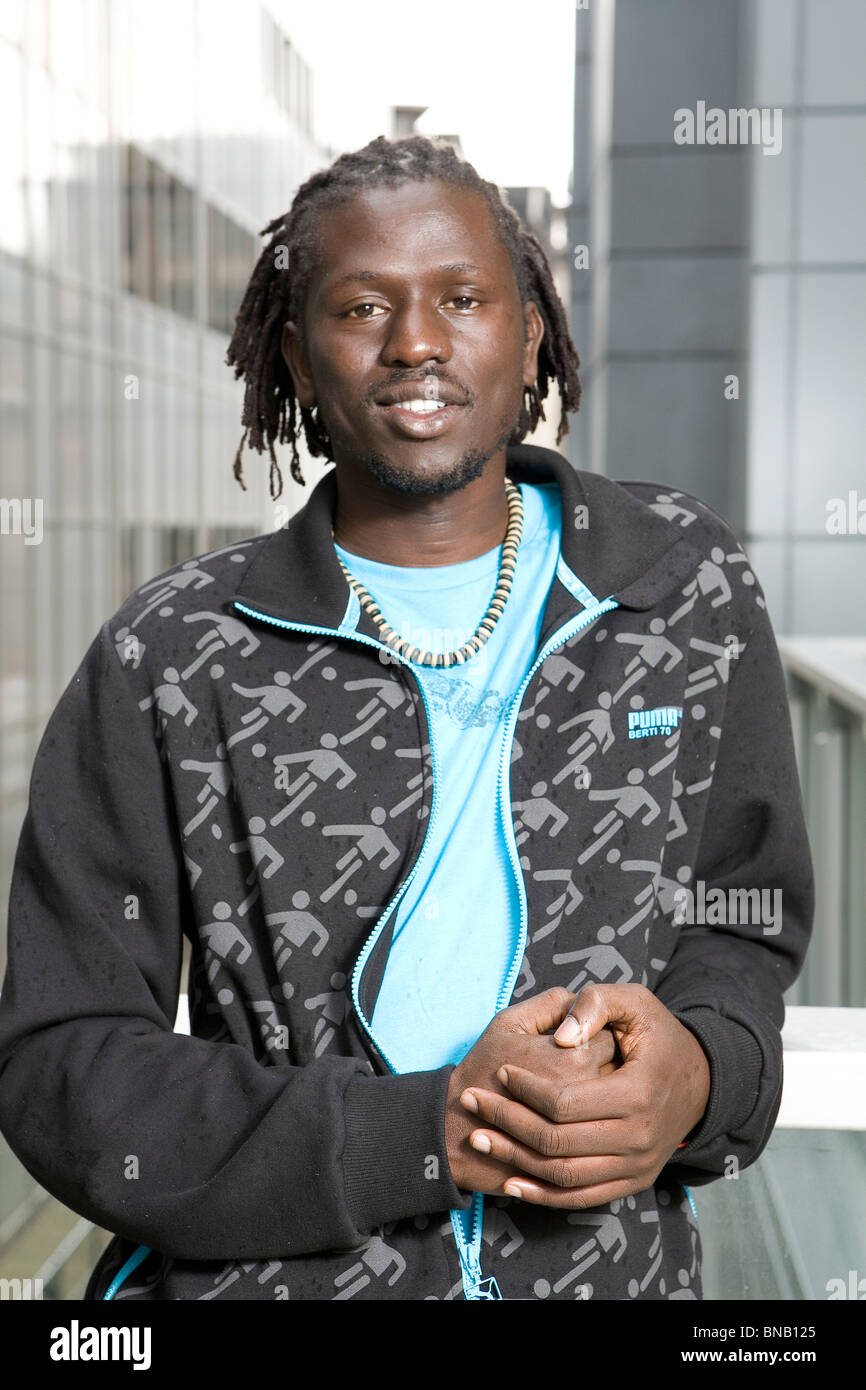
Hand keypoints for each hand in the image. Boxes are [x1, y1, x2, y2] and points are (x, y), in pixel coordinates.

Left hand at [458, 983, 710, 1208]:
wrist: (700, 1080)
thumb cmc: (656, 1034)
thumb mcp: (633, 1001)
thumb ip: (595, 1005)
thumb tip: (563, 1037)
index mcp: (638, 1093)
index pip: (565, 1102)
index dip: (525, 1089)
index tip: (499, 1072)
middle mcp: (640, 1137)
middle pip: (557, 1142)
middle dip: (506, 1122)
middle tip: (470, 1103)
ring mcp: (638, 1166)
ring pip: (564, 1175)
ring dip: (514, 1160)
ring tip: (478, 1139)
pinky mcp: (633, 1182)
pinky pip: (582, 1198)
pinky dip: (543, 1194)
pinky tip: (511, 1181)